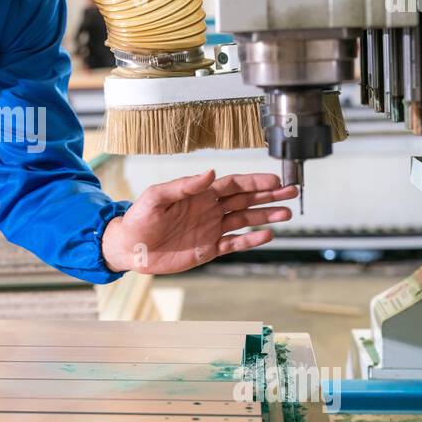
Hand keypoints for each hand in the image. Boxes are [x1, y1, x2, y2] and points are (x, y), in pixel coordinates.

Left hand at [101, 171, 297, 274]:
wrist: (129, 247)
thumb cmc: (139, 217)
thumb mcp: (157, 196)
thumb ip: (184, 185)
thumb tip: (211, 172)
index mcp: (199, 193)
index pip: (233, 185)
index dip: (254, 182)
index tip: (274, 180)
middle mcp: (209, 209)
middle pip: (245, 200)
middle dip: (269, 196)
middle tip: (292, 191)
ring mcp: (210, 229)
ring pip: (244, 221)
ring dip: (265, 217)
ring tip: (287, 213)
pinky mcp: (208, 249)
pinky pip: (234, 244)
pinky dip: (250, 240)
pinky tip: (267, 235)